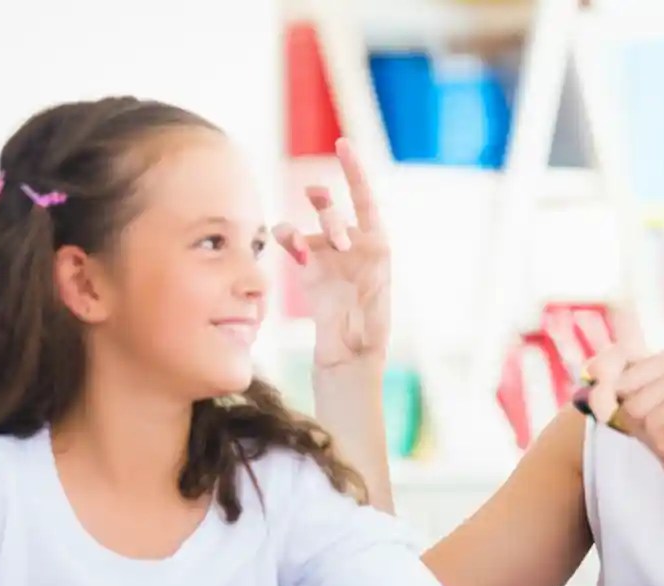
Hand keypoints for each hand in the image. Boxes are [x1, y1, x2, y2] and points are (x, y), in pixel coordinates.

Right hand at [275, 138, 390, 369]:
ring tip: (298, 240)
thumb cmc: (368, 337)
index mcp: (377, 251)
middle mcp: (353, 251)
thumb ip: (362, 272)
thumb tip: (346, 245)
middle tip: (321, 208)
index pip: (365, 203)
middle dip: (326, 206)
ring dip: (304, 226)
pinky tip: (286, 242)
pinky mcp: (309, 274)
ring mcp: (329, 260)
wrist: (349, 364)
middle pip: (335, 213)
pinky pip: (294, 248)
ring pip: (311, 229)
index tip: (343, 144)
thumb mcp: (375, 299)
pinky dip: (288, 240)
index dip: (355, 172)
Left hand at [583, 313, 663, 499]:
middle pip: (619, 389)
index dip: (599, 378)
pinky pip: (652, 426)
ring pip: (633, 410)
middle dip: (632, 421)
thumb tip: (585, 394)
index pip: (616, 354)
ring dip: (650, 437)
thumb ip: (620, 404)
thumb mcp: (649, 419)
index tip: (596, 406)